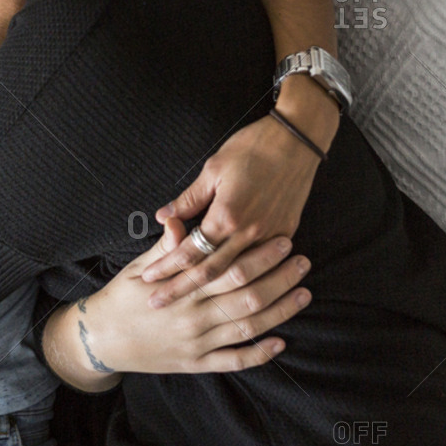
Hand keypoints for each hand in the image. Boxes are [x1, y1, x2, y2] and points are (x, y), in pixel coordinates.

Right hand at [56, 235, 311, 385]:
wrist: (101, 339)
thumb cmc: (122, 296)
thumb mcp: (140, 267)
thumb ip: (167, 247)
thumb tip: (180, 221)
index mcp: (182, 290)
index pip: (230, 270)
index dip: (260, 256)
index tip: (282, 241)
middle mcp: (194, 318)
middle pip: (247, 297)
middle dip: (279, 279)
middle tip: (303, 261)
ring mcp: (197, 344)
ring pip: (247, 328)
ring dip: (279, 311)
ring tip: (304, 293)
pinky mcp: (196, 364)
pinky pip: (233, 362)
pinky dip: (258, 354)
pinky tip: (281, 342)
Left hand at [141, 89, 336, 304]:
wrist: (297, 140)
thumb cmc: (252, 148)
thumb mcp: (214, 168)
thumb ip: (189, 199)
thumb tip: (162, 217)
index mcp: (225, 216)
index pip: (188, 251)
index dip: (166, 267)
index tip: (147, 279)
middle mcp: (248, 232)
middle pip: (208, 272)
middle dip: (180, 289)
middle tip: (157, 304)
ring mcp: (269, 236)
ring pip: (237, 276)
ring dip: (212, 292)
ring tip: (189, 304)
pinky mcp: (285, 232)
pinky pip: (262, 265)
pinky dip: (245, 279)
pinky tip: (230, 290)